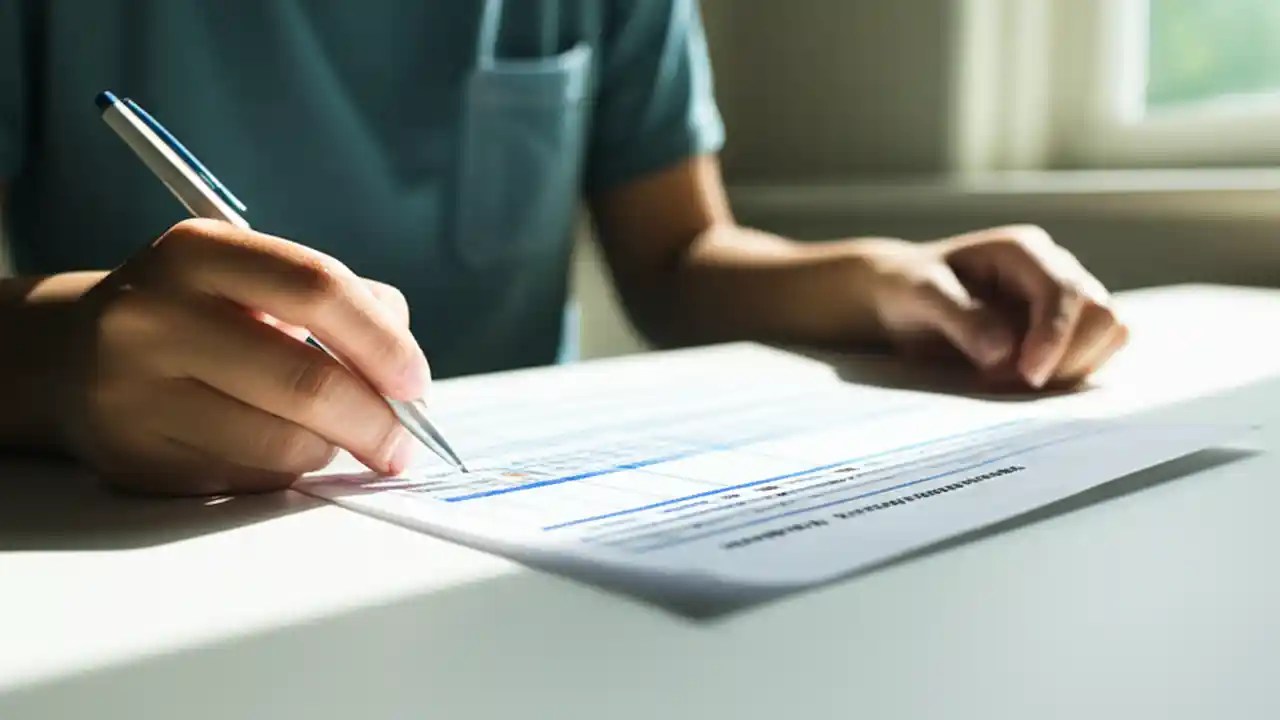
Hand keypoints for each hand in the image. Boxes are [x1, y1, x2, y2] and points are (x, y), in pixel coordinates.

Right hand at [53, 219, 430, 494]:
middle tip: (403, 441)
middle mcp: (153, 317)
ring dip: (332, 449)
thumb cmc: (199, 312)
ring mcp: (135, 393)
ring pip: (283, 444)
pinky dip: (286, 470)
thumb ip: (343, 304)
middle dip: (377, 421)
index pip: (318, 287)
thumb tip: (407, 375)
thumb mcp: (255, 276)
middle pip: (307, 381)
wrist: (69, 356)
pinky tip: (274, 448)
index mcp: (197, 253)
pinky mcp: (135, 460)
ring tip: (334, 436)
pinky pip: (249, 479)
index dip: (384, 342)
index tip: (416, 383)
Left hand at [865, 225, 1127, 387]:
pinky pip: (1097, 351)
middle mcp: (1055, 267)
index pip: (1066, 292)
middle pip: (1102, 313)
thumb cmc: (908, 288)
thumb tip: (1004, 351)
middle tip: (1012, 381)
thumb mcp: (921, 295)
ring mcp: (1066, 296)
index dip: (1054, 338)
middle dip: (1065, 357)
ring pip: (1108, 332)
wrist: (901, 295)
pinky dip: (1071, 372)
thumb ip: (961, 317)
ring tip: (1014, 379)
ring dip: (1071, 367)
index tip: (1027, 376)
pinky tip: (1025, 378)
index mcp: (1023, 251)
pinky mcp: (1066, 325)